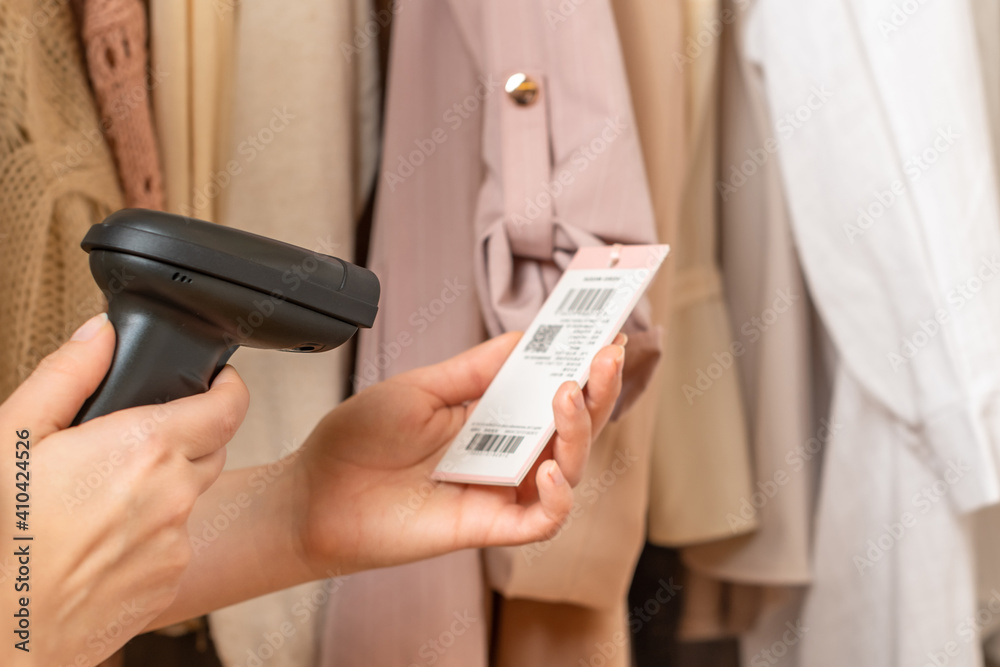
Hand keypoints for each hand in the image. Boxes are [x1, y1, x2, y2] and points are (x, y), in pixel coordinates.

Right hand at [0, 313, 248, 664]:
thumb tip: (100, 334)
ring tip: (98, 499)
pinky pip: (174, 543)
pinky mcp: (167, 582)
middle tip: (131, 441)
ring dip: (163, 489)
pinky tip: (99, 541)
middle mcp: (174, 496)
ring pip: (190, 498)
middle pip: (211, 449)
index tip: (215, 380)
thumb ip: (67, 376)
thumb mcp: (14, 438)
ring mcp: (175, 544)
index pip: (229, 406)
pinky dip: (150, 534)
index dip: (227, 386)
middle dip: (186, 435)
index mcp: (145, 449)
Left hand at [292, 331, 624, 575]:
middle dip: (598, 391)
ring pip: (570, 468)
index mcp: (491, 414)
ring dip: (579, 432)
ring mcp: (499, 489)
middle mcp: (504, 451)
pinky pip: (541, 520)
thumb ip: (477, 369)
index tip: (606, 333)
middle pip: (573, 426)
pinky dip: (558, 498)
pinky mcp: (488, 526)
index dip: (583, 364)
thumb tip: (527, 337)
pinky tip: (550, 468)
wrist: (313, 494)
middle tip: (606, 357)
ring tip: (567, 399)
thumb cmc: (357, 439)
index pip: (551, 387)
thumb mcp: (420, 387)